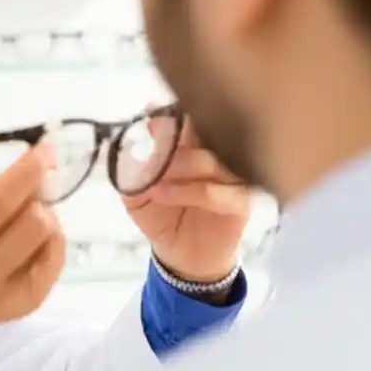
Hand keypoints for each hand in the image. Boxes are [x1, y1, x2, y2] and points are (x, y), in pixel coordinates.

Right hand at [0, 143, 65, 370]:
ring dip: (42, 218)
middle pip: (32, 225)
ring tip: (17, 222)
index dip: (24, 174)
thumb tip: (26, 174)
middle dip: (35, 197)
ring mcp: (6, 298)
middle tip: (22, 193)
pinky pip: (56, 262)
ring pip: (50, 241)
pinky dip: (49, 241)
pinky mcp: (25, 307)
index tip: (46, 149)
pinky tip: (28, 240)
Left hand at [121, 117, 250, 282]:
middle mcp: (217, 156)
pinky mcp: (239, 203)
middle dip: (177, 135)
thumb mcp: (135, 193)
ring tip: (154, 178)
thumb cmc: (161, 215)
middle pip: (206, 132)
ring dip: (179, 165)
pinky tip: (162, 193)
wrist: (181, 254)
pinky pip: (216, 192)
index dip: (169, 116)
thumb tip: (130, 143)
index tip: (148, 118)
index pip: (189, 120)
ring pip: (211, 159)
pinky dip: (187, 191)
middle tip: (153, 142)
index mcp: (193, 146)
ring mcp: (232, 177)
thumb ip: (132, 168)